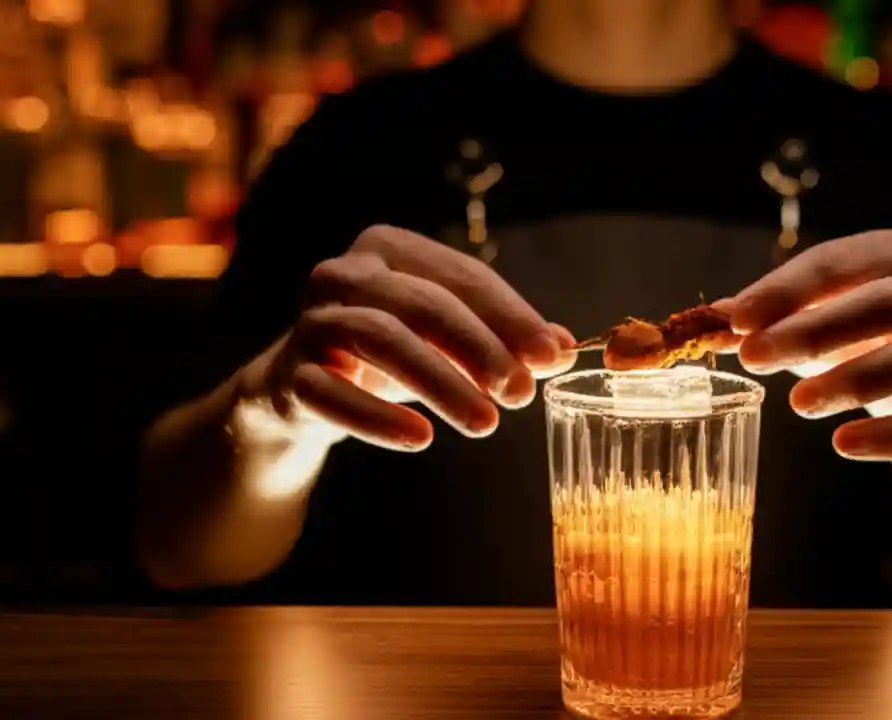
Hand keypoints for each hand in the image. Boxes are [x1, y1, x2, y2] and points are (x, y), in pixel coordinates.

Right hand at [239, 225, 576, 450]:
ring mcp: (311, 322)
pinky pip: (333, 394)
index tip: (550, 357)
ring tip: (485, 424)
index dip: (511, 316)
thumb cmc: (390, 354)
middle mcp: (343, 273)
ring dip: (440, 384)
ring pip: (382, 341)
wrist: (302, 390)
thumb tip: (561, 349)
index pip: (463, 276)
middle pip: (424, 304)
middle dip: (480, 350)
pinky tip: (419, 439)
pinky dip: (378, 419)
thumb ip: (503, 339)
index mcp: (388, 247)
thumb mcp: (447, 340)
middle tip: (521, 393)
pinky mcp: (289, 374)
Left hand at [729, 230, 891, 459]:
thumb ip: (762, 320)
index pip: (836, 263)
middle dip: (814, 331)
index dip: (784, 290)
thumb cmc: (856, 335)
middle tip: (756, 357)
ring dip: (854, 380)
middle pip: (882, 305)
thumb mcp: (810, 317)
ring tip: (798, 404)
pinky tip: (846, 443)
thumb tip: (704, 327)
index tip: (736, 319)